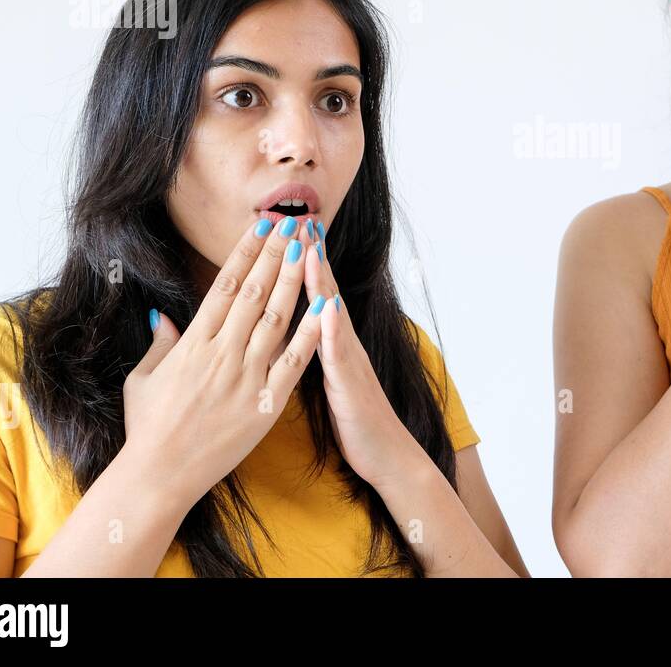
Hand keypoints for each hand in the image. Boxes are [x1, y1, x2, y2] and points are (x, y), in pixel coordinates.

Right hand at [123, 216, 320, 506]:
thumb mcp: (142, 380)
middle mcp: (221, 353)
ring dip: (293, 280)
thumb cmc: (147, 429)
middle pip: (254, 292)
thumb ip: (159, 344)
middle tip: (293, 223)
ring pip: (276, 318)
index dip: (245, 253)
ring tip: (308, 248)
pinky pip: (293, 362)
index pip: (225, 286)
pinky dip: (310, 332)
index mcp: (192, 343)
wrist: (159, 476)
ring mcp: (245, 377)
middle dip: (275, 254)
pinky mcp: (265, 403)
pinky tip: (325, 306)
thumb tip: (162, 315)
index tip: (261, 227)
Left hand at [297, 219, 420, 488]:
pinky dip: (332, 329)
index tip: (284, 229)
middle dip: (309, 255)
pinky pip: (339, 353)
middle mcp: (341, 343)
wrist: (387, 452)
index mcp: (328, 343)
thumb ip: (314, 351)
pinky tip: (326, 308)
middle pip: (323, 291)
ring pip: (332, 313)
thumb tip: (300, 330)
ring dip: (320, 280)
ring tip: (308, 248)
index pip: (311, 293)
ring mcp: (348, 360)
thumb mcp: (328, 379)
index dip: (297, 261)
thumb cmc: (353, 419)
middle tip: (298, 218)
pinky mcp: (350, 383)